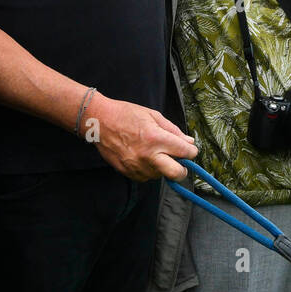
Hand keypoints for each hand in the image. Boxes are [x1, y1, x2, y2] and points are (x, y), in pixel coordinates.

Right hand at [81, 93, 196, 181]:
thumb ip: (173, 130)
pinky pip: (147, 176)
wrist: (99, 122)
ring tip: (153, 152)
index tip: (189, 149)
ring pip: (161, 175)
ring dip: (163, 167)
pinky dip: (149, 169)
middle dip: (183, 169)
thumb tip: (189, 142)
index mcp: (156, 138)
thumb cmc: (126, 114)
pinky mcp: (129, 173)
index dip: (191, 151)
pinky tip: (142, 156)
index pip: (185, 152)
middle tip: (181, 162)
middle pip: (177, 173)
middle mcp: (148, 156)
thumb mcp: (153, 115)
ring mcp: (137, 166)